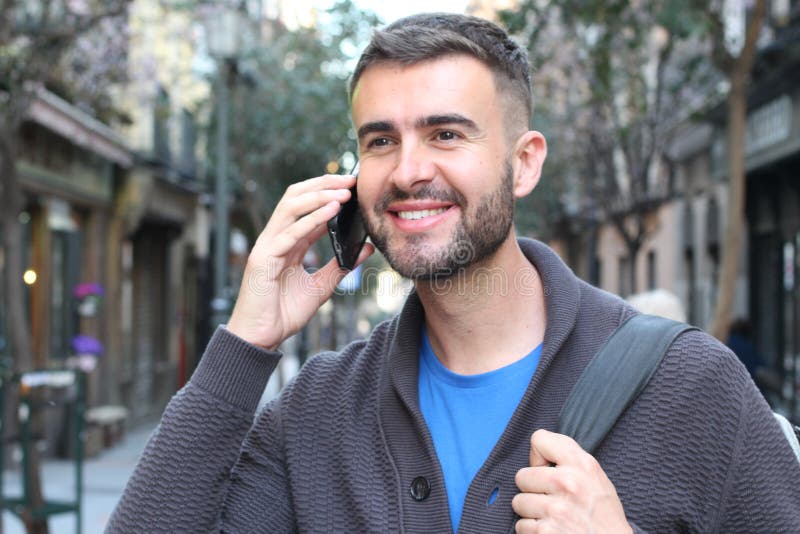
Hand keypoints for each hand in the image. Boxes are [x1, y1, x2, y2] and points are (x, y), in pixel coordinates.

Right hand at [226, 174, 373, 348]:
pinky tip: (331, 210)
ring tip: (344, 191)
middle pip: (295, 198)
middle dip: (323, 184)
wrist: (261, 338)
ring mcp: (267, 247)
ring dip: (319, 196)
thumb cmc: (283, 314)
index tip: (352, 185)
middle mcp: (275, 239)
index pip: (305, 207)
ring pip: (290, 208)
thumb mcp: (321, 287)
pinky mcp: (263, 259)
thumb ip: (341, 266)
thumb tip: (366, 247)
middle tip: (350, 179)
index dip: (327, 193)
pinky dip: (311, 220)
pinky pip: (289, 234)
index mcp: (287, 243)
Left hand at [512, 429, 631, 533]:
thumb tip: (536, 457)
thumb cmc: (604, 514)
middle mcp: (568, 483)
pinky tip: (552, 529)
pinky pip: (521, 525)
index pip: (539, 439)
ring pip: (518, 502)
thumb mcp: (596, 477)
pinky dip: (533, 530)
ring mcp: (555, 509)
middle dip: (533, 489)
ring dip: (532, 512)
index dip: (539, 456)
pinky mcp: (545, 532)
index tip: (546, 469)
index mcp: (582, 465)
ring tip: (552, 516)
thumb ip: (569, 459)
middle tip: (551, 499)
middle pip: (522, 476)